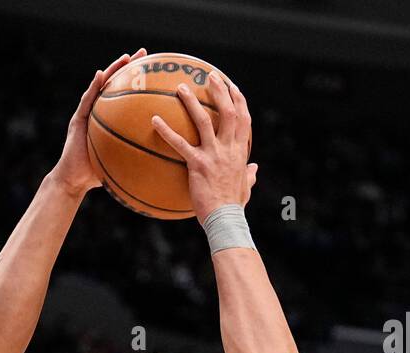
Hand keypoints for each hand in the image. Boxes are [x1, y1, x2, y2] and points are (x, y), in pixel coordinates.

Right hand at [50, 48, 146, 196]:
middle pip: (116, 85)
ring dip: (113, 70)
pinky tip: (100, 75)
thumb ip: (138, 157)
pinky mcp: (77, 119)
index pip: (127, 97)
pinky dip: (93, 87)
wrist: (73, 181)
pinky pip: (86, 100)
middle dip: (129, 68)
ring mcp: (87, 114)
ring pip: (101, 87)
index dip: (140, 83)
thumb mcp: (122, 164)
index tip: (156, 71)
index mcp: (110, 120)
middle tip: (145, 54)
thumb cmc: (97, 176)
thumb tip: (164, 160)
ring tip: (125, 58)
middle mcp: (99, 113)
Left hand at [151, 72, 257, 219]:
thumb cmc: (233, 206)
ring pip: (203, 121)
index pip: (243, 120)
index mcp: (240, 152)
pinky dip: (166, 131)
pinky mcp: (197, 164)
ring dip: (192, 102)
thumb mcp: (246, 188)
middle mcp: (229, 148)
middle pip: (227, 112)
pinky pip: (179, 144)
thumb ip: (250, 175)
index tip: (233, 87)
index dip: (239, 101)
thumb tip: (255, 168)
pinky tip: (154, 120)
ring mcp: (213, 154)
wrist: (225, 219)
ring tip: (180, 88)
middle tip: (210, 76)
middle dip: (220, 91)